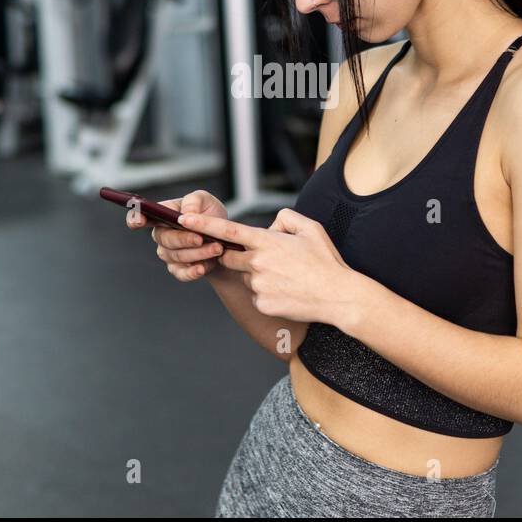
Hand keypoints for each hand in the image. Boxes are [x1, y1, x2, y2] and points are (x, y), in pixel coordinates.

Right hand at [125, 189, 233, 283]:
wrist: (225, 240)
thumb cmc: (210, 216)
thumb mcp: (206, 201)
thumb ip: (194, 201)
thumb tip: (186, 214)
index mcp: (163, 215)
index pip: (141, 216)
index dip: (136, 219)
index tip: (139, 221)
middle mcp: (162, 235)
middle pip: (164, 239)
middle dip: (183, 239)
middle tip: (201, 238)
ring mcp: (169, 253)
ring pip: (176, 256)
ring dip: (197, 253)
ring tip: (216, 248)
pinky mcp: (179, 269)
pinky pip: (181, 273)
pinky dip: (192, 271)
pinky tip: (202, 268)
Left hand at [176, 207, 362, 326]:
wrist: (338, 296)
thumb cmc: (326, 261)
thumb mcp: (311, 228)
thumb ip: (285, 218)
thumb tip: (269, 226)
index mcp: (267, 242)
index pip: (228, 230)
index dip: (203, 224)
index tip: (183, 219)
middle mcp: (258, 263)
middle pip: (232, 257)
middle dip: (243, 256)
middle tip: (271, 260)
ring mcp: (258, 285)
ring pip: (246, 277)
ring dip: (258, 275)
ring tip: (287, 277)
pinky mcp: (262, 304)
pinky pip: (256, 295)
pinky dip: (267, 292)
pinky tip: (288, 291)